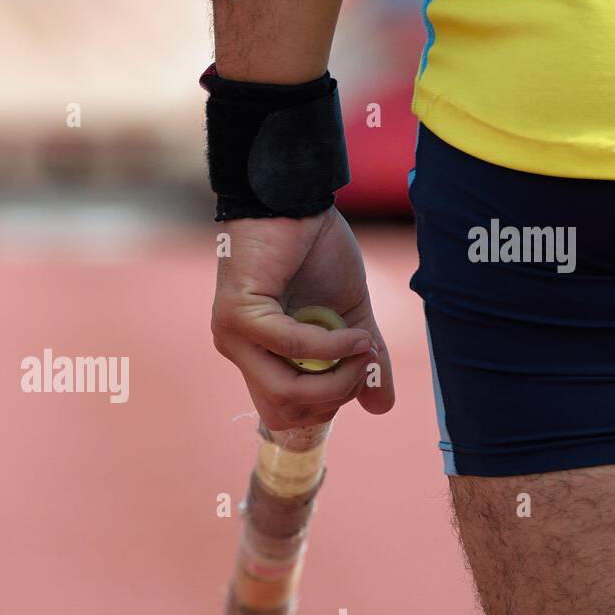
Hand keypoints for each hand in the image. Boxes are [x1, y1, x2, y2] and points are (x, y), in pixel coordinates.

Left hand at [210, 208, 395, 429]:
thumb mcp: (350, 316)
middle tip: (364, 365)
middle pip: (284, 412)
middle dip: (335, 398)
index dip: (326, 408)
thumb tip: (381, 409)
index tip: (359, 377)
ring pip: (284, 391)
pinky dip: (329, 345)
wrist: (296, 200)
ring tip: (364, 349)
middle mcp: (240, 351)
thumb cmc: (315, 251)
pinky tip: (354, 334)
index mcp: (260, 356)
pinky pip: (289, 346)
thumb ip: (363, 361)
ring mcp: (234, 335)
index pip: (283, 414)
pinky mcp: (238, 314)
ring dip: (336, 378)